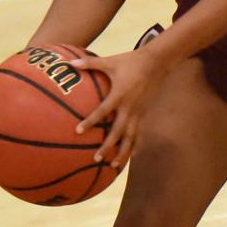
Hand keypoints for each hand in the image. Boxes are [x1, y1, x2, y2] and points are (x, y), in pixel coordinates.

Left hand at [70, 46, 175, 168]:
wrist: (157, 63)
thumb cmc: (131, 61)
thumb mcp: (110, 61)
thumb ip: (90, 63)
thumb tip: (70, 62)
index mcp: (119, 95)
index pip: (103, 112)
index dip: (91, 121)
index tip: (78, 131)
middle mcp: (129, 107)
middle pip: (118, 131)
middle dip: (108, 146)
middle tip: (96, 158)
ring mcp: (138, 112)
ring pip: (130, 137)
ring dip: (123, 152)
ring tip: (114, 165)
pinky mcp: (144, 113)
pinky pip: (140, 132)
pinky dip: (136, 144)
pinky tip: (132, 155)